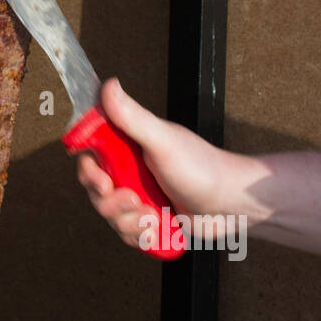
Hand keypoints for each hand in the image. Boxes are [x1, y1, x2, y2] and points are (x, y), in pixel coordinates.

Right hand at [75, 78, 229, 248]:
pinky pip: (127, 233)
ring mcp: (138, 195)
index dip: (89, 171)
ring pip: (110, 216)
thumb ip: (132, 117)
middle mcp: (129, 170)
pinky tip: (158, 228)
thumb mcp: (163, 141)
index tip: (103, 180)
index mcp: (128, 146)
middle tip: (135, 200)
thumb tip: (109, 85)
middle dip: (112, 203)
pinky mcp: (147, 219)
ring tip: (153, 215)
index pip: (89, 156)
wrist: (232, 205)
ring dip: (129, 222)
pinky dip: (140, 235)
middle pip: (95, 191)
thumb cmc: (203, 168)